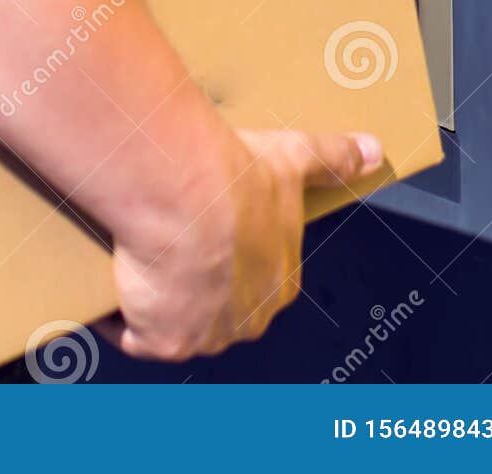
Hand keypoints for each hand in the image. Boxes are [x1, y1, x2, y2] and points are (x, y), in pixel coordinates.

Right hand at [99, 127, 383, 362]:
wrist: (186, 193)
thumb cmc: (240, 175)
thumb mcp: (295, 158)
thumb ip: (335, 158)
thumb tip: (376, 150)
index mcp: (278, 282)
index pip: (256, 278)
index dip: (230, 254)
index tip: (206, 227)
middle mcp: (247, 320)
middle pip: (216, 308)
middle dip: (195, 283)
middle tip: (171, 238)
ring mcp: (204, 335)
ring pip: (175, 323)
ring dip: (158, 300)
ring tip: (140, 257)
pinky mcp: (160, 341)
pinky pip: (133, 334)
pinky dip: (121, 315)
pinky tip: (115, 282)